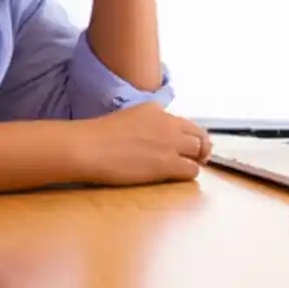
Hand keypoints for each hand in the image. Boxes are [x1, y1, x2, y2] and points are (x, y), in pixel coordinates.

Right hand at [74, 102, 211, 185]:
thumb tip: (150, 135)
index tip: (186, 145)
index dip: (188, 135)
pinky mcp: (167, 163)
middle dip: (199, 147)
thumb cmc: (97, 136)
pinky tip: (180, 177)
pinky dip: (189, 173)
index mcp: (156, 110)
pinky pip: (191, 169)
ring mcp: (170, 143)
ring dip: (196, 160)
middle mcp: (168, 123)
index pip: (184, 122)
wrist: (88, 147)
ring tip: (188, 167)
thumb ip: (145, 123)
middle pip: (198, 135)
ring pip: (199, 150)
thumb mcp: (127, 118)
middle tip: (196, 158)